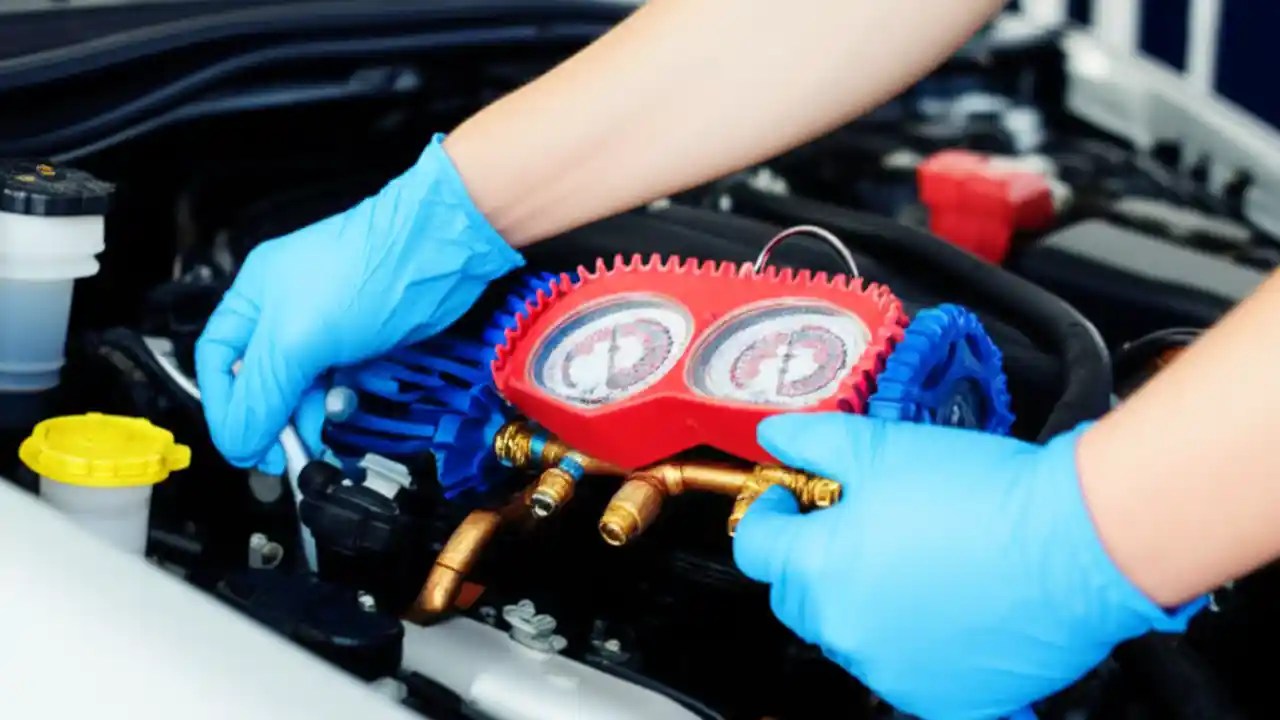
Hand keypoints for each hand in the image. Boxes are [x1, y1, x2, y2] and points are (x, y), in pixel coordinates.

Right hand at [195, 133, 522, 472]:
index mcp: (253, 296)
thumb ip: (262, 395)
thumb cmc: (367, 275)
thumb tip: (238, 442)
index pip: (217, 361)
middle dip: (268, 418)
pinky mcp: (362, 339)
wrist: (439, 255)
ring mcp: (325, 325)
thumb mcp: (297, 341)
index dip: (223, 405)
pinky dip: (338, 401)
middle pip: (260, 378)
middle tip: (278, 456)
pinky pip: (338, 382)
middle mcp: (284, 309)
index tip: (238, 445)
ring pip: (301, 385)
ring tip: (316, 438)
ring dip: (306, 415)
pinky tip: (344, 409)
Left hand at [733, 413, 1205, 719]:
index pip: (755, 548)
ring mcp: (893, 672)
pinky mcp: (945, 700)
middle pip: (797, 596)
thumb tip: (775, 437)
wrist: (1077, 542)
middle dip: (811, 559)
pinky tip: (944, 607)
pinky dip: (914, 646)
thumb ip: (814, 442)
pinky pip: (908, 675)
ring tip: (913, 558)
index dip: (767, 515)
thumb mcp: (882, 447)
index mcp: (820, 569)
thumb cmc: (986, 496)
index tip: (787, 501)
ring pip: (851, 634)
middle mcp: (847, 630)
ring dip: (863, 601)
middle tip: (852, 523)